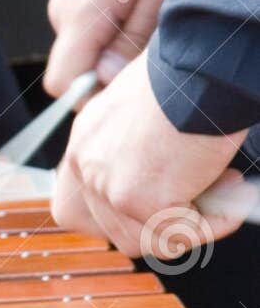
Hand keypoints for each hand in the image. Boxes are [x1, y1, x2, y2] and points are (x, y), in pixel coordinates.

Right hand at [45, 0, 200, 96]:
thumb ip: (133, 38)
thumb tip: (103, 79)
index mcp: (84, 10)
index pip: (63, 83)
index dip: (94, 96)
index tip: (130, 86)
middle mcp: (63, 10)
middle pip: (73, 73)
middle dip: (109, 75)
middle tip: (151, 48)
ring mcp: (63, 5)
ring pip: (81, 57)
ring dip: (113, 54)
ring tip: (148, 21)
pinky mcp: (71, 2)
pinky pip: (85, 38)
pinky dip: (109, 37)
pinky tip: (136, 12)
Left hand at [53, 53, 247, 257]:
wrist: (204, 65)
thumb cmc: (187, 77)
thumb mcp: (144, 115)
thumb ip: (137, 152)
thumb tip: (167, 191)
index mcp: (84, 142)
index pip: (74, 208)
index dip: (111, 221)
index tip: (151, 214)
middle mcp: (85, 164)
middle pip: (110, 232)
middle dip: (157, 229)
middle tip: (197, 207)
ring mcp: (108, 186)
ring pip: (149, 241)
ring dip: (192, 225)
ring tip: (224, 189)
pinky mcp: (139, 200)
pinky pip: (181, 234)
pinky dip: (214, 222)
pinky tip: (233, 191)